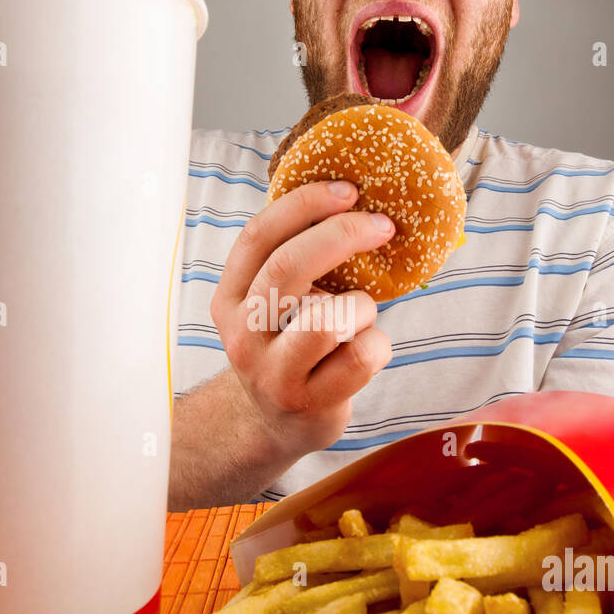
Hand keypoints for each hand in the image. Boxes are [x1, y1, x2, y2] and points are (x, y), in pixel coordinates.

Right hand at [210, 180, 394, 461]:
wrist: (273, 423)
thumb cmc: (287, 347)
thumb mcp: (272, 305)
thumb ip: (294, 263)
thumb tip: (354, 201)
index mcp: (231, 297)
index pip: (259, 237)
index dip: (304, 205)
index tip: (348, 190)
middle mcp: (243, 333)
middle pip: (288, 268)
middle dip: (342, 236)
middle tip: (382, 225)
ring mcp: (272, 372)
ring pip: (328, 319)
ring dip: (363, 306)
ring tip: (362, 315)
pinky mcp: (308, 402)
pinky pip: (360, 356)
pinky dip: (378, 344)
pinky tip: (368, 350)